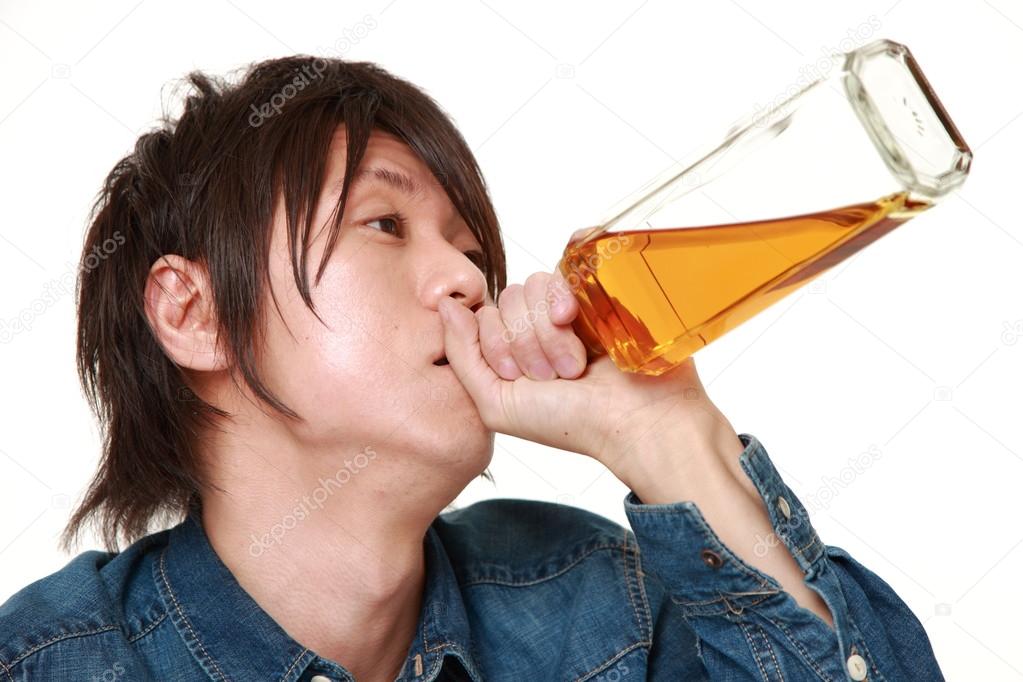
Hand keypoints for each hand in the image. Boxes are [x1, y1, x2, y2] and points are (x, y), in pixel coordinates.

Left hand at [437, 269, 741, 491]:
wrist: (638, 422)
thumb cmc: (571, 422)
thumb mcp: (496, 404)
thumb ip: (461, 356)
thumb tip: (443, 303)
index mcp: (515, 346)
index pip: (484, 316)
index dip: (499, 347)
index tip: (526, 381)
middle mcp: (541, 322)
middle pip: (507, 299)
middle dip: (527, 345)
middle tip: (556, 377)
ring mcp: (572, 304)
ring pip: (533, 286)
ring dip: (550, 334)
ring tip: (576, 364)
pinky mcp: (599, 288)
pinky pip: (563, 269)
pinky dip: (564, 301)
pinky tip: (578, 325)